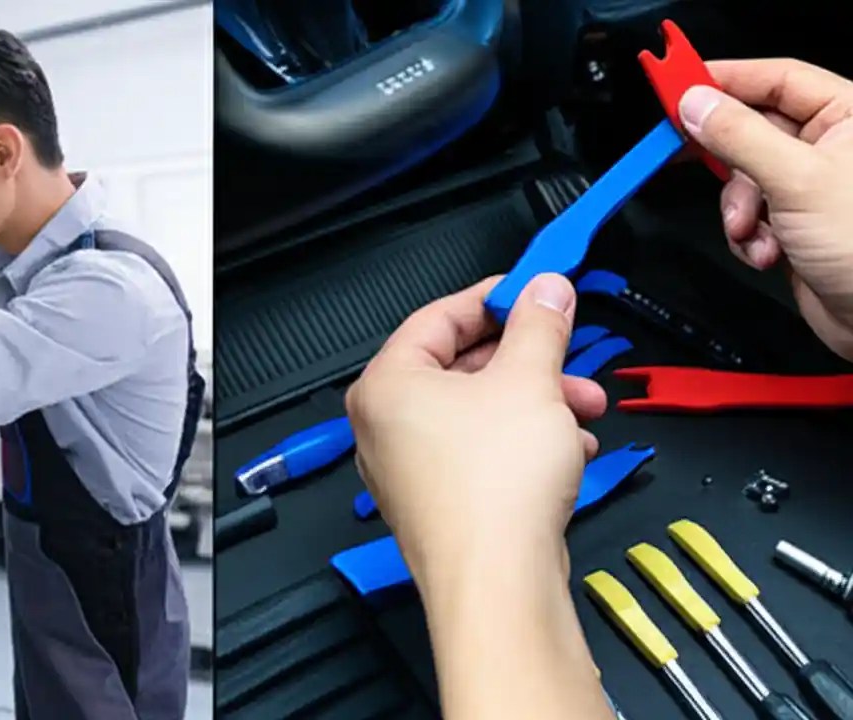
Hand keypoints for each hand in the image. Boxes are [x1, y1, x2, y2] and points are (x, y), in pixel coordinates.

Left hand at [344, 274, 605, 584]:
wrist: (499, 582)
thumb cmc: (493, 487)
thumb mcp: (529, 380)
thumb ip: (538, 326)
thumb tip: (545, 290)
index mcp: (387, 385)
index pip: (437, 317)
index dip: (492, 299)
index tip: (533, 291)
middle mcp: (386, 426)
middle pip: (461, 366)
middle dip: (528, 359)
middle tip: (568, 348)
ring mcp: (409, 469)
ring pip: (479, 413)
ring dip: (538, 403)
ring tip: (585, 408)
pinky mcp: (440, 504)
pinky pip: (482, 454)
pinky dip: (525, 443)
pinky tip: (571, 448)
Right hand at [680, 59, 852, 359]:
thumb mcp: (795, 180)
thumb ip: (740, 136)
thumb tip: (698, 104)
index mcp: (846, 115)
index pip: (775, 79)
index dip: (724, 79)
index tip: (676, 83)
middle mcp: (829, 145)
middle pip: (751, 128)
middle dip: (724, 158)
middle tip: (679, 146)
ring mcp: (809, 184)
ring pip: (742, 177)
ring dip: (737, 208)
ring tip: (752, 229)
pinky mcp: (794, 220)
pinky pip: (749, 213)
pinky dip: (748, 234)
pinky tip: (766, 249)